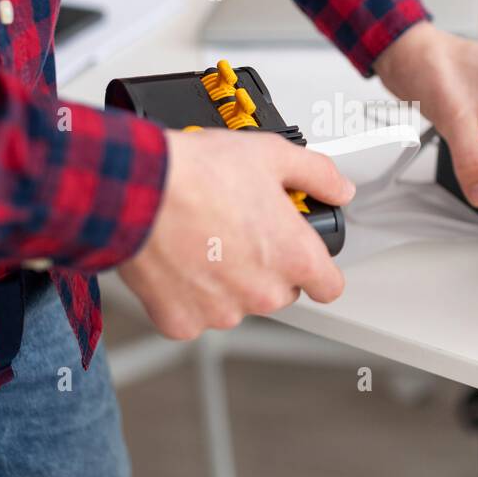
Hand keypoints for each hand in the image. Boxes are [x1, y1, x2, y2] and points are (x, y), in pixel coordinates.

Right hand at [117, 129, 354, 339]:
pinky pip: (194, 312)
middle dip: (266, 267)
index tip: (305, 259)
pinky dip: (187, 293)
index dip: (319, 270)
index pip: (330, 287)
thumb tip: (339, 187)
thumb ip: (317, 175)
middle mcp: (263, 292)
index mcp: (294, 257)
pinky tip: (179, 260)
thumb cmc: (199, 174)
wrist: (138, 191)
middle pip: (280, 292)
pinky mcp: (183, 321)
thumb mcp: (271, 155)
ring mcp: (223, 311)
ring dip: (227, 281)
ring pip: (237, 303)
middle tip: (239, 232)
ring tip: (204, 240)